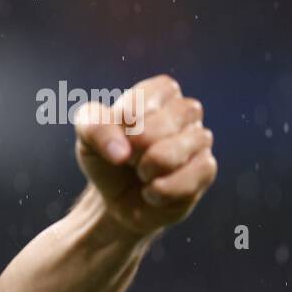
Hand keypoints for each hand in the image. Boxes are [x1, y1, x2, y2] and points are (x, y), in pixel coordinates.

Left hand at [73, 74, 216, 236]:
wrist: (115, 199)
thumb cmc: (106, 158)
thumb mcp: (86, 138)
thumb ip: (94, 127)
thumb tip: (122, 152)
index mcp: (159, 92)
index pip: (149, 95)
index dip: (127, 119)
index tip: (118, 134)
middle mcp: (186, 111)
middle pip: (164, 123)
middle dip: (136, 147)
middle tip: (127, 158)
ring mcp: (200, 140)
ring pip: (179, 150)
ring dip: (148, 169)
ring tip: (140, 174)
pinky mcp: (206, 169)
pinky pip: (193, 175)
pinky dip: (162, 190)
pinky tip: (151, 192)